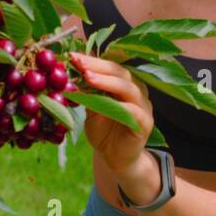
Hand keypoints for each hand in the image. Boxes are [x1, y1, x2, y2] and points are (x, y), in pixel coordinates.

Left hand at [68, 51, 153, 175]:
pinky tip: (106, 103)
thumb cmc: (104, 132)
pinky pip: (135, 112)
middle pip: (120, 72)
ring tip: (88, 78)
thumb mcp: (91, 110)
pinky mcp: (145, 124)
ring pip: (129, 89)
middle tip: (79, 63)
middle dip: (98, 66)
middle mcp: (136, 91)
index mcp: (124, 84)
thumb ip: (87, 94)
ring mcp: (143, 107)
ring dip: (108, 82)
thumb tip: (70, 75)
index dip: (92, 61)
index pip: (110, 67)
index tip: (73, 56)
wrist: (115, 159)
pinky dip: (120, 106)